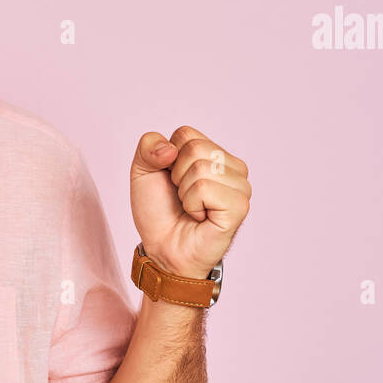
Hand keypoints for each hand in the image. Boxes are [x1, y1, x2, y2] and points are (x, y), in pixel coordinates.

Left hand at [129, 125, 249, 278]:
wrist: (162, 248)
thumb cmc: (158, 212)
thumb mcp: (142, 171)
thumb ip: (148, 146)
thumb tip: (170, 149)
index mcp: (213, 153)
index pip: (186, 134)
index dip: (166, 159)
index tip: (171, 181)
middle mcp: (232, 167)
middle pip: (194, 148)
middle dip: (176, 176)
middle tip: (181, 198)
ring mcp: (240, 186)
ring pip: (201, 168)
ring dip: (184, 192)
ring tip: (191, 208)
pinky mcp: (239, 206)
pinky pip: (205, 188)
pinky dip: (192, 205)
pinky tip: (199, 217)